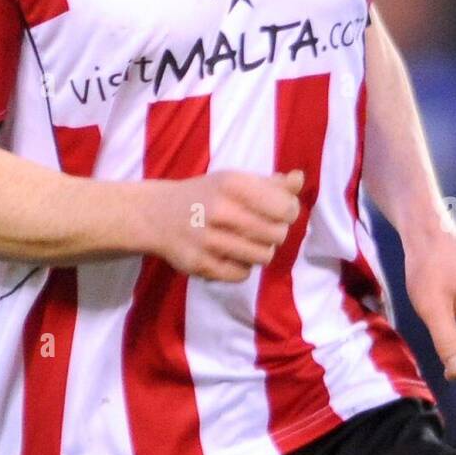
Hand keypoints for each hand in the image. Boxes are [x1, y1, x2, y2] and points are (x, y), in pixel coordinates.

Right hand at [140, 169, 304, 281]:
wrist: (156, 215)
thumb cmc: (205, 195)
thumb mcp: (234, 180)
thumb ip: (270, 183)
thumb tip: (299, 180)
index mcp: (232, 184)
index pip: (286, 207)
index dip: (289, 211)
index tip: (279, 211)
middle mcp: (220, 210)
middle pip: (278, 234)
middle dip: (275, 233)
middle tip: (262, 228)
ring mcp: (208, 240)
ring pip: (262, 257)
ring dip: (260, 251)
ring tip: (246, 241)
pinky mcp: (200, 264)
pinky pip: (242, 274)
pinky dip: (242, 267)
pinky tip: (230, 254)